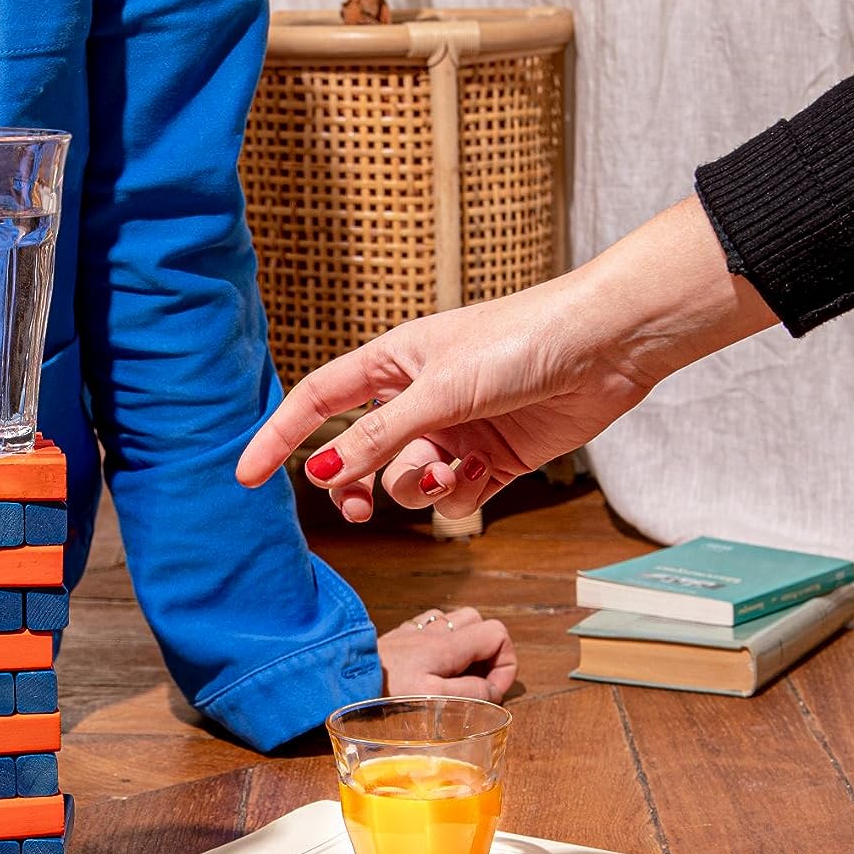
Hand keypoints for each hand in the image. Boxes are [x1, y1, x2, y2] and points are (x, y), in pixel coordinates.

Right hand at [234, 197, 780, 520]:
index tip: (246, 477)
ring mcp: (454, 432)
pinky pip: (453, 499)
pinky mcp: (491, 461)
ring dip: (419, 489)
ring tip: (451, 473)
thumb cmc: (522, 340)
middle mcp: (418, 399)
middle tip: (354, 513)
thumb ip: (380, 438)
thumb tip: (322, 476)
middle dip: (357, 485)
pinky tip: (483, 474)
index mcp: (392, 363)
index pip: (318, 402)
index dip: (279, 437)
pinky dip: (461, 497)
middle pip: (360, 456)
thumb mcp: (441, 391)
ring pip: (407, 484)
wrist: (607, 346)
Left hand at [379, 606, 515, 700]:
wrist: (342, 679)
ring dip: (465, 646)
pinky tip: (429, 666)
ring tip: (456, 675)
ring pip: (455, 621)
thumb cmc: (386, 693)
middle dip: (488, 652)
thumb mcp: (435, 700)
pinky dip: (440, 643)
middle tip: (477, 682)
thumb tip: (492, 690)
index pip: (498, 634)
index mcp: (449, 645)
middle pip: (480, 622)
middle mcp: (435, 630)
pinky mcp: (399, 636)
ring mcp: (415, 630)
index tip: (492, 691)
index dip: (505, 664)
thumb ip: (470, 692)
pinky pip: (430, 627)